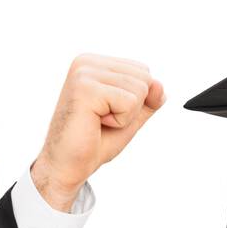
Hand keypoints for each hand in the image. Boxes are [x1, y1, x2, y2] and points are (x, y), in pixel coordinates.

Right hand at [30, 54, 165, 210]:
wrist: (67, 165)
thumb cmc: (94, 142)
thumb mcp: (130, 117)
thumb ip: (148, 100)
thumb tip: (160, 85)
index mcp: (95, 63)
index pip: (143, 71)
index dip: (136, 101)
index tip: (108, 113)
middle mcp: (87, 62)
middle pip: (144, 77)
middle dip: (133, 108)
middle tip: (104, 120)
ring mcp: (84, 72)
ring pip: (140, 89)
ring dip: (126, 116)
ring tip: (99, 121)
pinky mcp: (85, 87)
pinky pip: (130, 102)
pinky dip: (120, 121)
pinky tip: (96, 123)